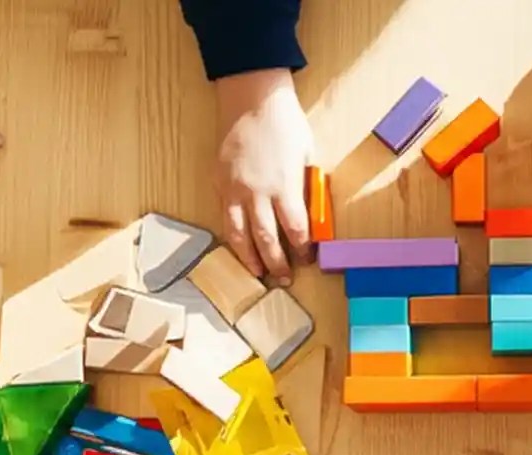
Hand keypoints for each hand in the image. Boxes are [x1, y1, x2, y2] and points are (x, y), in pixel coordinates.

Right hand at [214, 68, 314, 285]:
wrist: (251, 98)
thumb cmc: (285, 124)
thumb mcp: (307, 155)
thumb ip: (307, 187)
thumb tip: (311, 213)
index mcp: (284, 185)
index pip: (296, 229)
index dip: (302, 248)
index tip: (307, 258)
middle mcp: (257, 192)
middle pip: (267, 238)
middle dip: (277, 262)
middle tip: (284, 278)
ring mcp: (235, 189)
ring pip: (239, 234)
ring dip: (250, 258)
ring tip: (258, 274)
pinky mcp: (219, 182)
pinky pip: (225, 217)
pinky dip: (232, 236)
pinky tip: (239, 247)